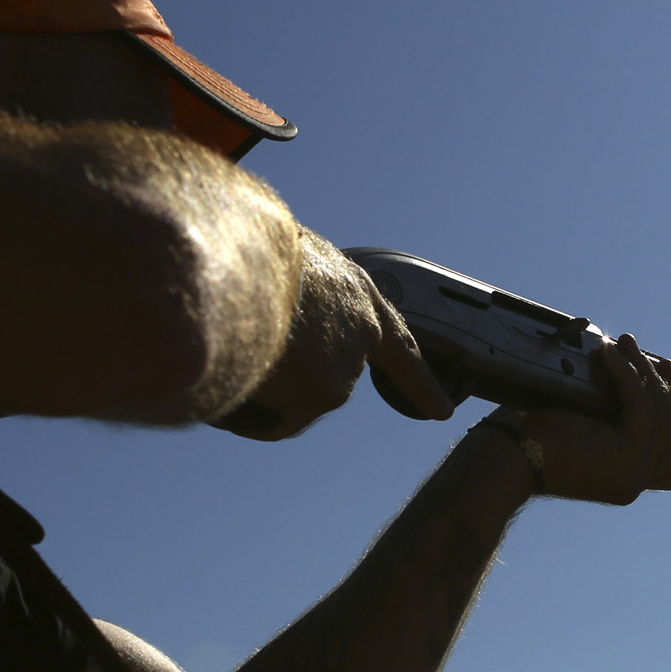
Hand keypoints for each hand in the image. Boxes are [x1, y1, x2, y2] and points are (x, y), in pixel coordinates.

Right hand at [212, 230, 452, 439]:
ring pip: (287, 395)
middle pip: (319, 374)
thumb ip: (298, 294)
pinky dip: (246, 406)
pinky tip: (230, 373)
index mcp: (357, 296)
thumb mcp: (284, 261)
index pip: (399, 346)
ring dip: (258, 383)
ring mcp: (341, 373)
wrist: (238, 270)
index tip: (441, 411)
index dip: (418, 381)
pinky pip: (266, 417)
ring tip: (229, 343)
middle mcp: (360, 338)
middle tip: (244, 341)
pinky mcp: (316, 400)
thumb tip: (277, 315)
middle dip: (285, 371)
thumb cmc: (250, 254)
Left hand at [520, 334, 670, 504]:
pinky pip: (641, 408)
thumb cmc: (529, 431)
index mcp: (628, 476)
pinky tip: (609, 354)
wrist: (503, 455)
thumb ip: (617, 408)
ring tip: (627, 346)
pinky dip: (627, 375)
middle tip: (665, 364)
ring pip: (667, 417)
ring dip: (650, 375)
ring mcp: (632, 474)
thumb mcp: (584, 416)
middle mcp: (636, 481)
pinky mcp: (624, 459)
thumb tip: (639, 368)